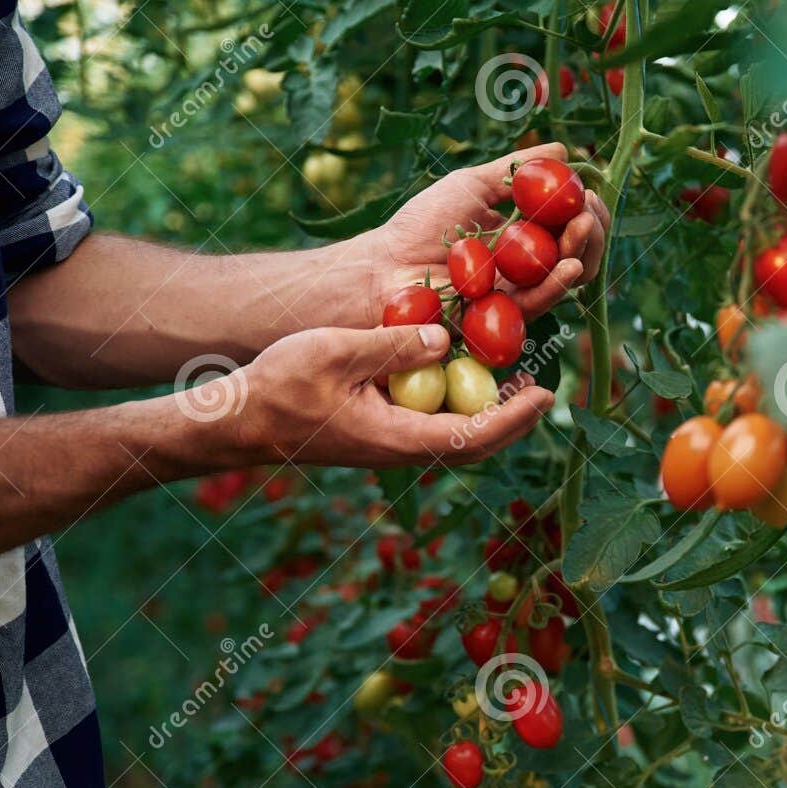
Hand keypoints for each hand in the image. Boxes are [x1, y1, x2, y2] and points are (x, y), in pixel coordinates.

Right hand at [230, 324, 553, 466]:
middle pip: (475, 443)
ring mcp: (391, 444)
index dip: (515, 417)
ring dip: (489, 411)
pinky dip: (457, 403)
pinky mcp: (381, 435)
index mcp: (398, 438)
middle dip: (513, 418)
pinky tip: (465, 372)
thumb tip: (446, 337)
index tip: (546, 395)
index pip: (474, 436)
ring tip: (517, 377)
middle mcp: (402, 449)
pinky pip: (432, 423)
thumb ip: (393, 345)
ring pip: (456, 435)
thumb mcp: (336, 352)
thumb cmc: (280, 386)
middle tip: (544, 386)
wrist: (240, 421)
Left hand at [361, 142, 610, 320]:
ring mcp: (518, 292)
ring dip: (583, 250)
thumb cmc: (423, 223)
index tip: (588, 189)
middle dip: (592, 228)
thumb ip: (515, 170)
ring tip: (583, 226)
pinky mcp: (505, 317)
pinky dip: (559, 283)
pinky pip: (539, 301)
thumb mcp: (472, 184)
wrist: (387, 263)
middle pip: (577, 250)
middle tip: (588, 208)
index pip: (569, 223)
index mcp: (524, 233)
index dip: (586, 209)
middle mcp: (527, 264)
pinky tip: (572, 263)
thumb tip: (562, 148)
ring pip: (566, 276)